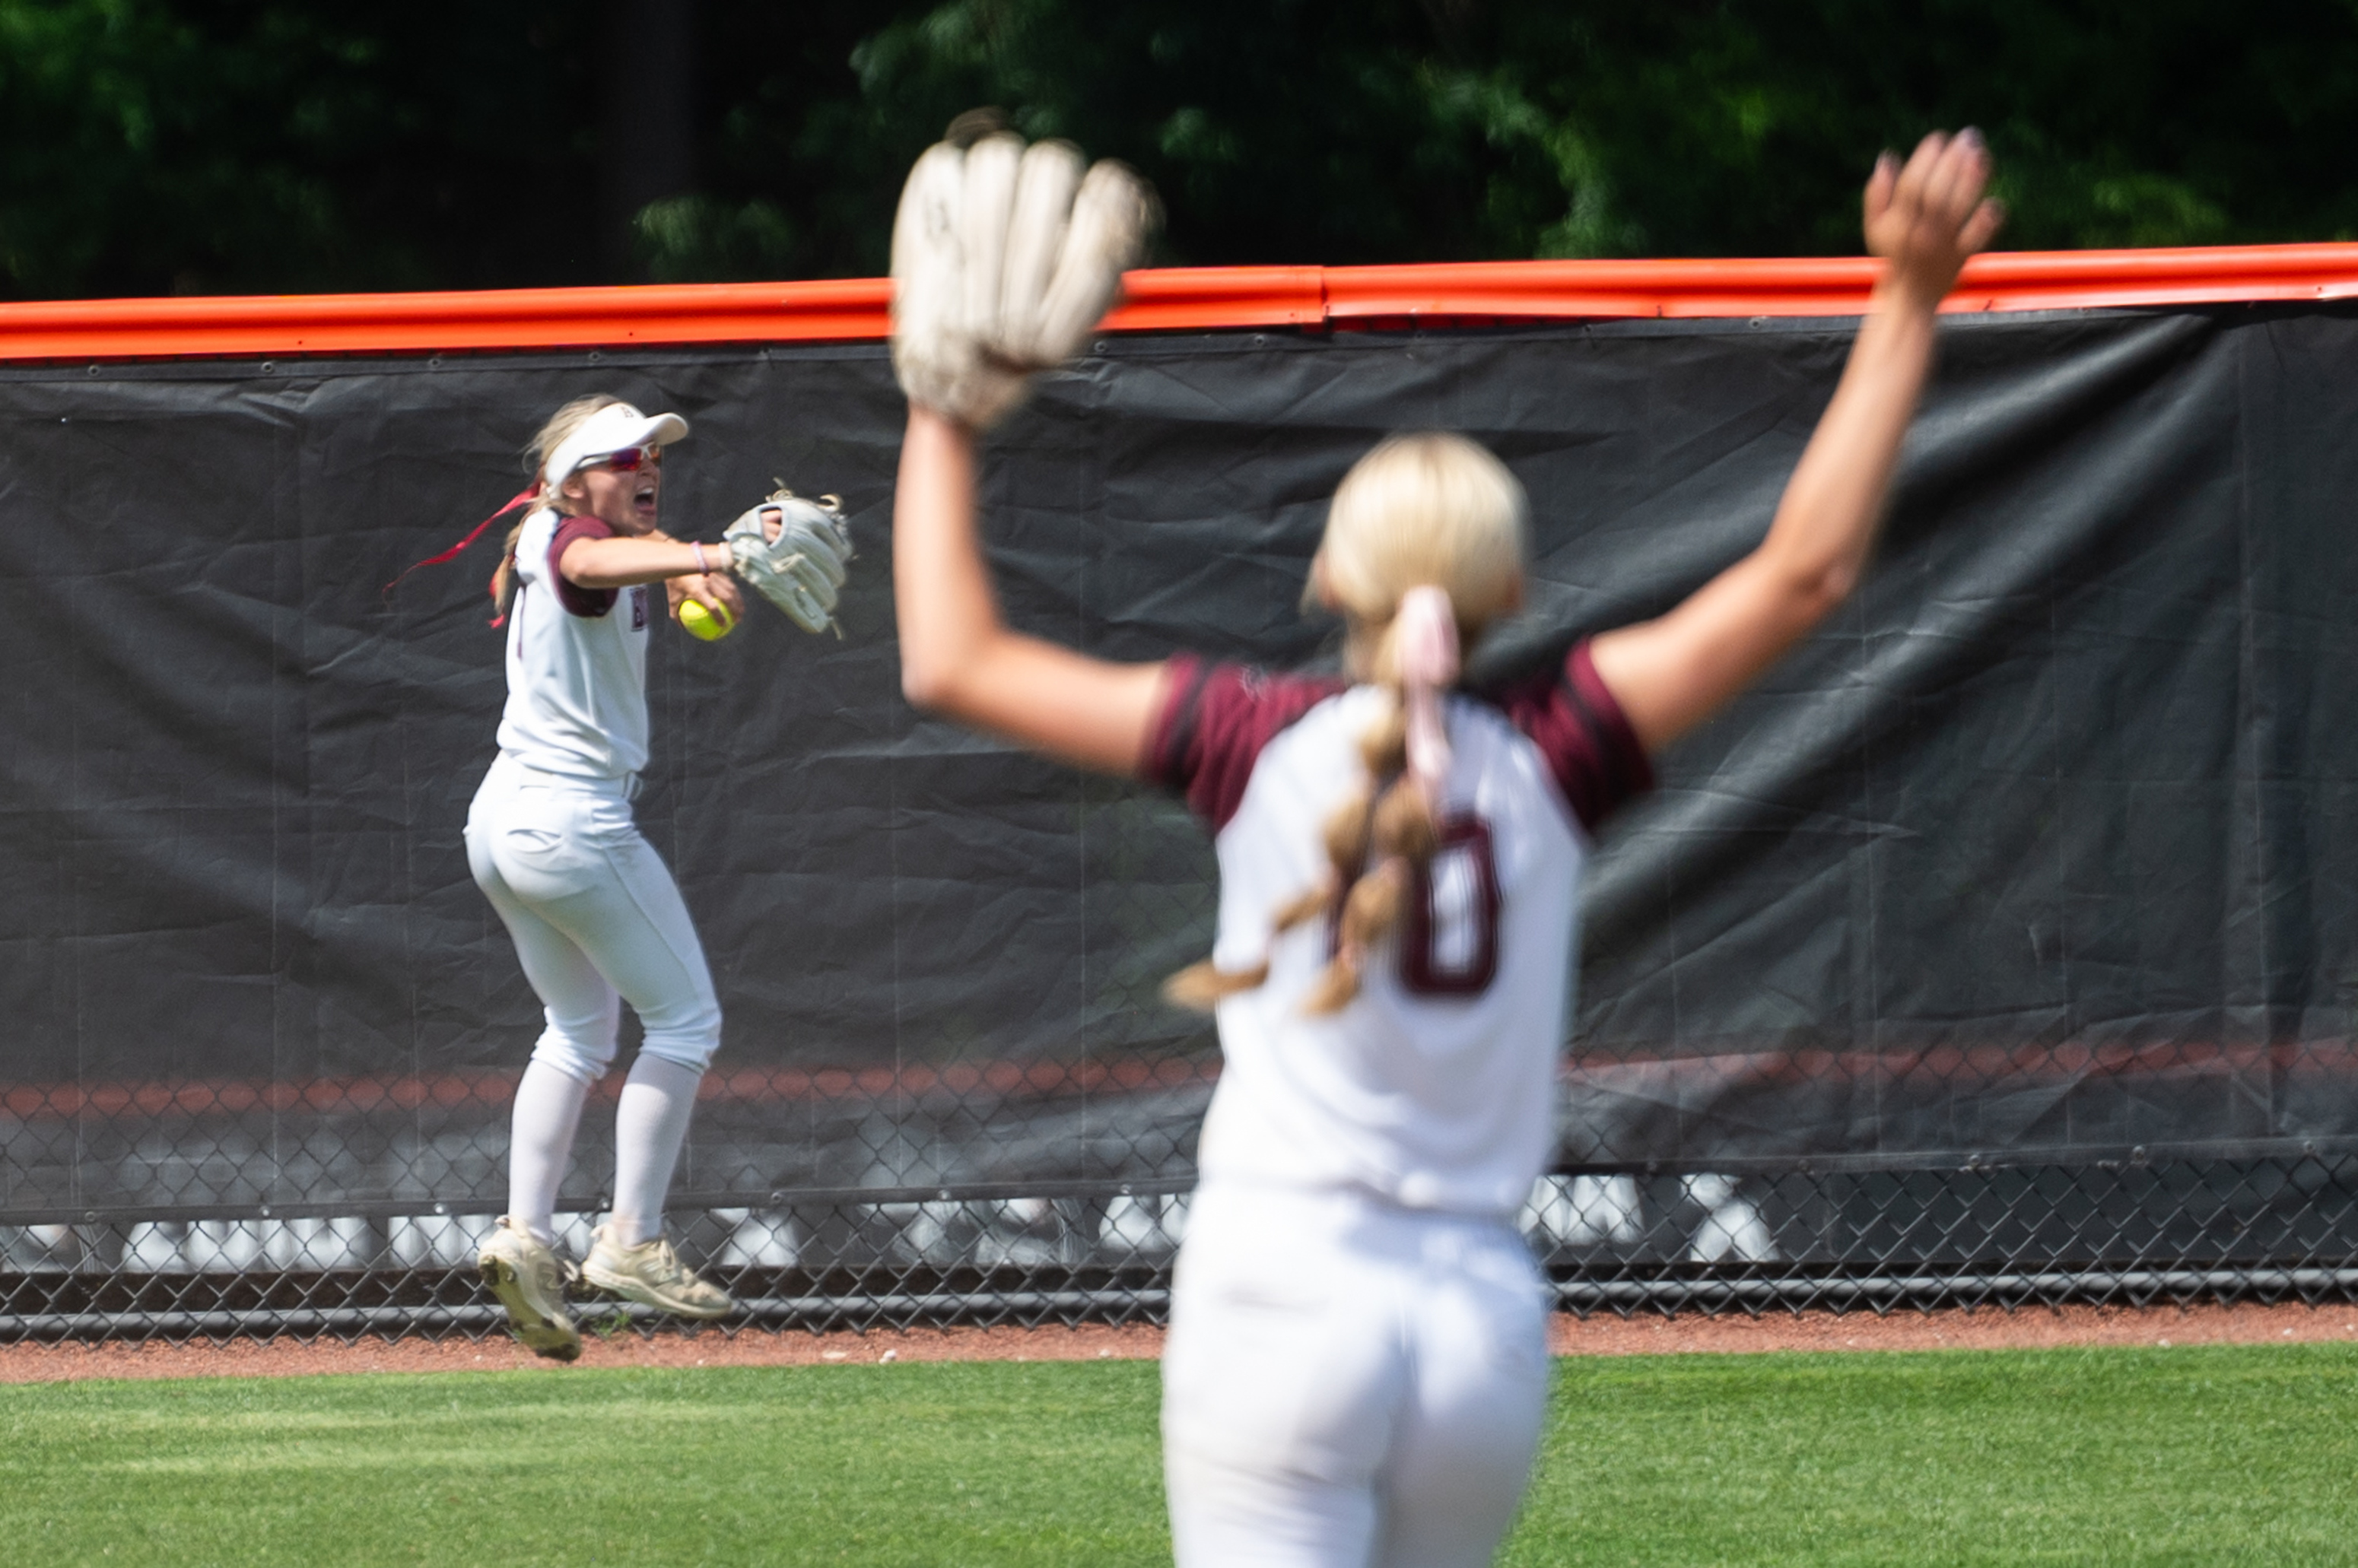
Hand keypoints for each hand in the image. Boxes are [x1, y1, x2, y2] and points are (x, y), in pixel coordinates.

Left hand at [667, 569, 743, 624]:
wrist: (677, 560)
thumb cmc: (674, 582)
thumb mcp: (672, 599)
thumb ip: (676, 614)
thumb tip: (683, 628)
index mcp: (698, 590)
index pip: (713, 607)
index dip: (720, 617)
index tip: (723, 626)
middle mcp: (709, 581)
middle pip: (727, 598)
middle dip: (736, 611)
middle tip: (737, 621)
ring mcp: (715, 574)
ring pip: (732, 590)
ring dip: (739, 602)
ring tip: (741, 612)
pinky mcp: (718, 570)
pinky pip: (730, 583)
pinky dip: (736, 593)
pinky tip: (737, 600)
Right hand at [1864, 129, 2003, 306]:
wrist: (1910, 298)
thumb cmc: (1895, 256)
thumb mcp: (1876, 227)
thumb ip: (1877, 194)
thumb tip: (1887, 158)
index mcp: (1897, 224)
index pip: (1911, 186)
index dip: (1925, 159)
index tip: (1938, 138)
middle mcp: (1919, 234)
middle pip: (1936, 194)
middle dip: (1953, 162)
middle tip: (1967, 137)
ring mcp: (1941, 247)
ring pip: (1956, 210)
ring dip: (1971, 180)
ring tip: (1982, 155)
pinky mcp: (1961, 258)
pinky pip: (1975, 239)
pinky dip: (1986, 220)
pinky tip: (1993, 201)